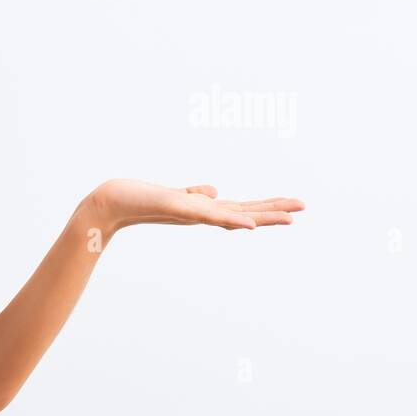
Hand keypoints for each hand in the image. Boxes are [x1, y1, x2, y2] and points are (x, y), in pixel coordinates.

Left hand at [87, 179, 304, 236]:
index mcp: (203, 210)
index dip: (267, 207)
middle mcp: (201, 214)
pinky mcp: (178, 208)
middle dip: (274, 211)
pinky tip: (247, 224)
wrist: (112, 204)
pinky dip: (229, 219)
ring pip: (233, 216)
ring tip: (290, 218)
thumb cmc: (141, 199)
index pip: (241, 208)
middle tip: (303, 208)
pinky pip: (208, 216)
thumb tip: (216, 191)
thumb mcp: (176, 195)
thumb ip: (196, 194)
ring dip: (261, 218)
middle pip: (244, 213)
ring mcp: (192, 213)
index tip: (293, 206)